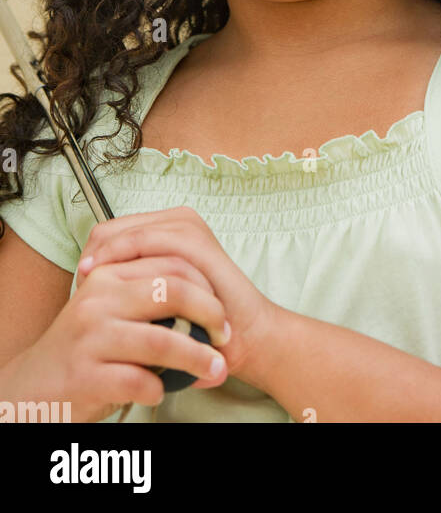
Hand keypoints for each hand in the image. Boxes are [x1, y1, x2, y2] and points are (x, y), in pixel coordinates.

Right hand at [7, 249, 228, 423]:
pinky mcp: (85, 376)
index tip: (222, 312)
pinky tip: (162, 391)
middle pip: (172, 291)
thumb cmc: (86, 346)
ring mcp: (91, 337)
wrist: (34, 385)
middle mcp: (98, 300)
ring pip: (160, 340)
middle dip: (209, 314)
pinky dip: (159, 388)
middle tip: (224, 336)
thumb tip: (208, 305)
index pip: (171, 264)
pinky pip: (137, 380)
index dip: (206, 287)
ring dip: (196, 357)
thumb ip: (149, 295)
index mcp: (109, 275)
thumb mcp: (112, 308)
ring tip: (215, 368)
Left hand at [76, 206, 276, 389]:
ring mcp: (188, 226)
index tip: (83, 291)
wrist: (241, 334)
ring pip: (123, 233)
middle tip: (85, 293)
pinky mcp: (194, 240)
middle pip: (111, 229)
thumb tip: (87, 276)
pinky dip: (120, 258)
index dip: (90, 259)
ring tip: (93, 291)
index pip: (109, 232)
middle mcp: (178, 220)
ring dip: (103, 260)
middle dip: (92, 260)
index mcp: (169, 228)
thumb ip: (132, 277)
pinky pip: (142, 241)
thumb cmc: (197, 320)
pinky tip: (110, 283)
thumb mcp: (158, 293)